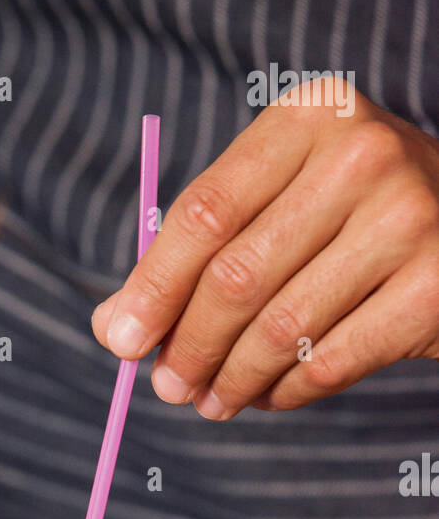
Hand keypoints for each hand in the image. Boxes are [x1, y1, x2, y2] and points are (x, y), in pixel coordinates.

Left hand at [91, 81, 438, 417]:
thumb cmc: (347, 215)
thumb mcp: (276, 202)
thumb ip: (195, 255)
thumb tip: (112, 329)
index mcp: (309, 116)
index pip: (205, 212)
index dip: (154, 286)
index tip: (120, 342)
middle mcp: (361, 156)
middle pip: (237, 275)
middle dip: (188, 346)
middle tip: (167, 388)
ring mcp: (406, 219)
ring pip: (280, 328)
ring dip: (232, 379)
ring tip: (211, 401)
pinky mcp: (434, 287)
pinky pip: (329, 362)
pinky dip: (285, 391)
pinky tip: (266, 396)